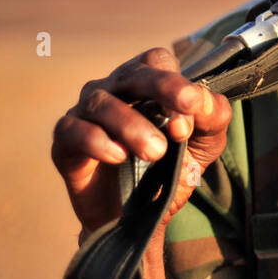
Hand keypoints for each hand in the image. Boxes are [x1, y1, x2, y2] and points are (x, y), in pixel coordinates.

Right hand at [51, 47, 232, 235]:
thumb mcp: (205, 144)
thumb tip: (201, 100)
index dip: (176, 82)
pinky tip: (118, 156)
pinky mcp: (65, 141)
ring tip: (156, 152)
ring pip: (102, 103)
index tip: (193, 108)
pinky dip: (96, 141)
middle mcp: (114, 89)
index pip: (158, 61)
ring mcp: (86, 112)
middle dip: (161, 88)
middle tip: (181, 116)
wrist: (141, 217)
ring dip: (132, 125)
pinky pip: (72, 130)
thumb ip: (213, 117)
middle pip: (132, 74)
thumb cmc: (170, 168)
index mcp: (148, 82)